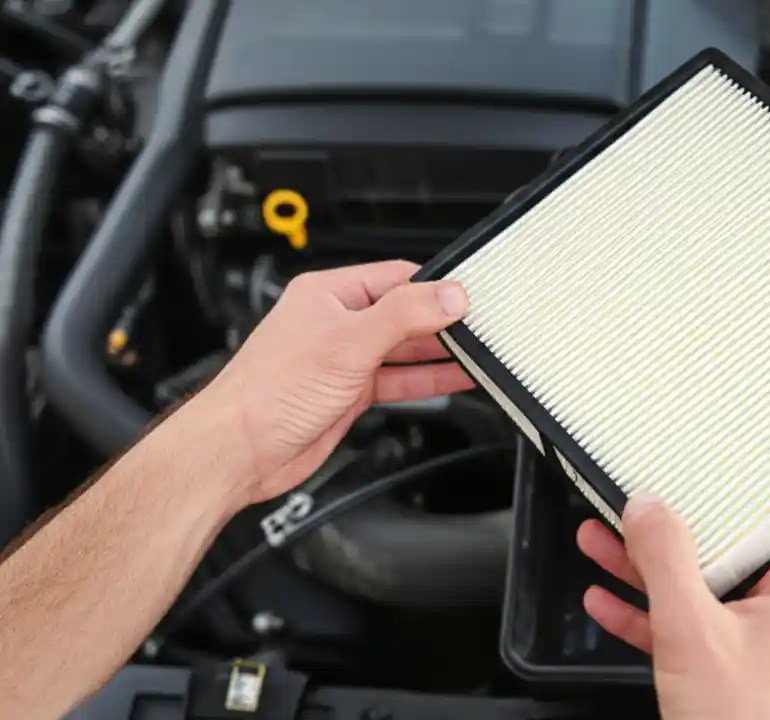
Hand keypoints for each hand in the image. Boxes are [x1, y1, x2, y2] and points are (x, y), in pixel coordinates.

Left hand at [202, 260, 473, 503]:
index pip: (397, 277)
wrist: (239, 449)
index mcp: (328, 293)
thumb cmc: (268, 391)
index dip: (435, 288)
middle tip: (481, 329)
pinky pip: (398, 379)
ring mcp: (343, 359)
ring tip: (478, 354)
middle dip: (442, 323)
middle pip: (404, 313)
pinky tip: (453, 378)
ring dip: (438, 354)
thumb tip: (449, 295)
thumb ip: (404, 316)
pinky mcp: (348, 392)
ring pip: (404, 349)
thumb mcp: (348, 343)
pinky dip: (426, 380)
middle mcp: (336, 322)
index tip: (469, 300)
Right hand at [577, 495, 769, 719]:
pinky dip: (643, 614)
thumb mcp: (695, 631)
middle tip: (637, 496)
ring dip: (646, 567)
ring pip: (694, 589)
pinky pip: (678, 631)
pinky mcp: (719, 675)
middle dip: (677, 525)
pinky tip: (602, 601)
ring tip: (598, 536)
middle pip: (728, 549)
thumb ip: (667, 564)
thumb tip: (648, 505)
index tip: (731, 461)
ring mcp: (747, 645)